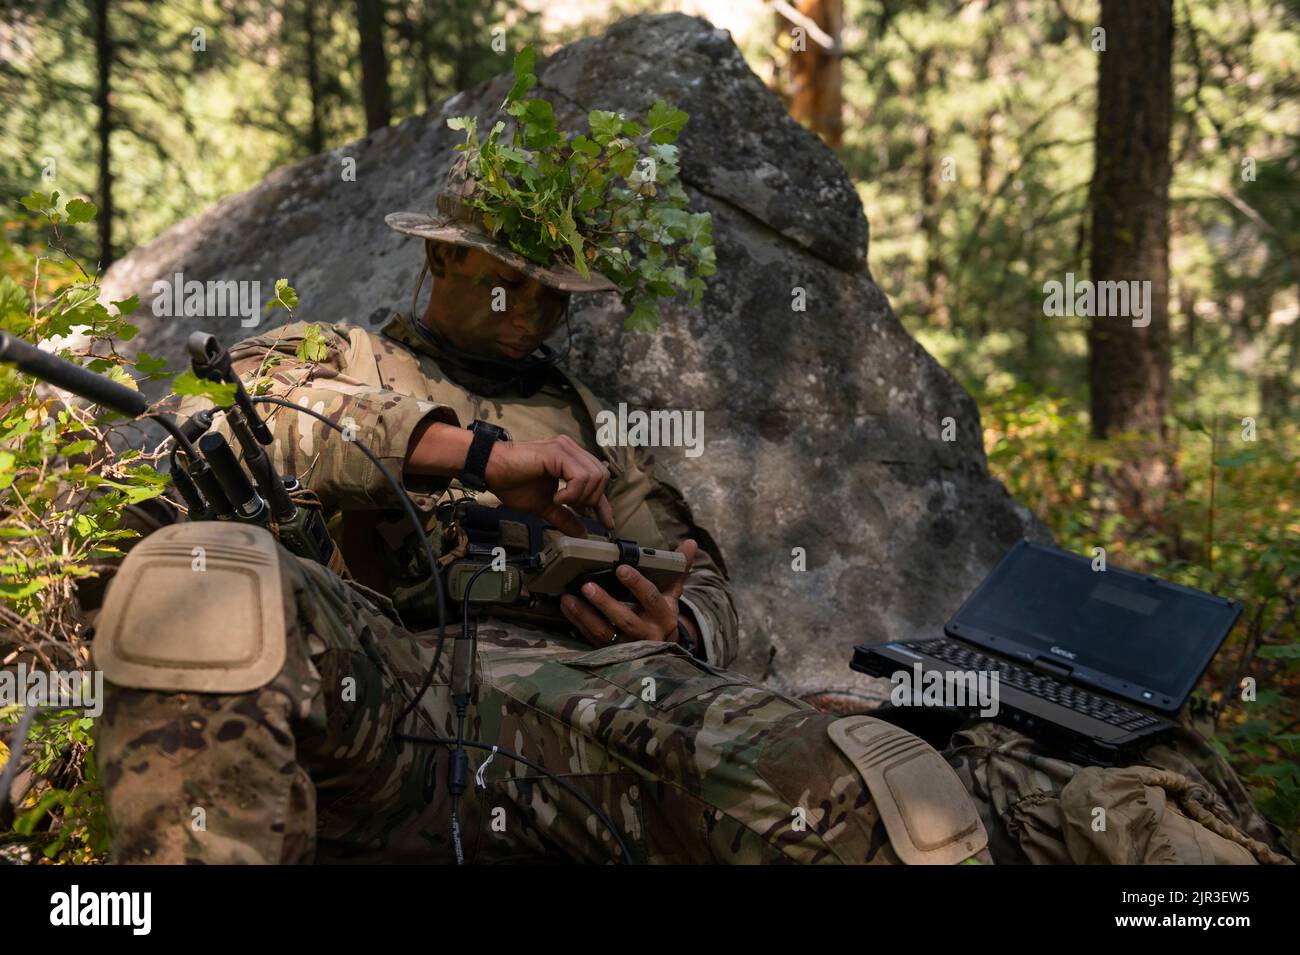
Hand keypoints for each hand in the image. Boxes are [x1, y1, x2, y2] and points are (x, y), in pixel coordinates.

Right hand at [485, 436, 614, 537]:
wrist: (490, 470)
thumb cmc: (512, 483)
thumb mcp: (544, 506)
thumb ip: (564, 517)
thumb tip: (582, 534)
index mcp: (570, 459)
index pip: (598, 480)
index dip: (604, 504)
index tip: (608, 524)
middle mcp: (571, 450)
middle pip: (603, 477)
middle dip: (591, 499)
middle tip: (569, 506)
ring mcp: (565, 448)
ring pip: (595, 476)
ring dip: (580, 496)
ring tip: (560, 501)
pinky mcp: (557, 452)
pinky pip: (580, 476)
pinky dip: (572, 493)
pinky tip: (557, 497)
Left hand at [561, 539, 698, 645]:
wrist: (659, 646)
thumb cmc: (662, 612)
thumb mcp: (673, 592)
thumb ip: (678, 567)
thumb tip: (691, 542)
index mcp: (664, 616)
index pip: (651, 599)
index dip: (637, 584)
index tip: (622, 568)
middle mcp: (647, 634)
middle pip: (625, 619)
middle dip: (605, 603)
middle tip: (587, 585)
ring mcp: (627, 645)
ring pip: (604, 633)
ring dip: (585, 615)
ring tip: (569, 598)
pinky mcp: (611, 652)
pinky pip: (591, 639)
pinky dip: (577, 623)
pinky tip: (567, 607)